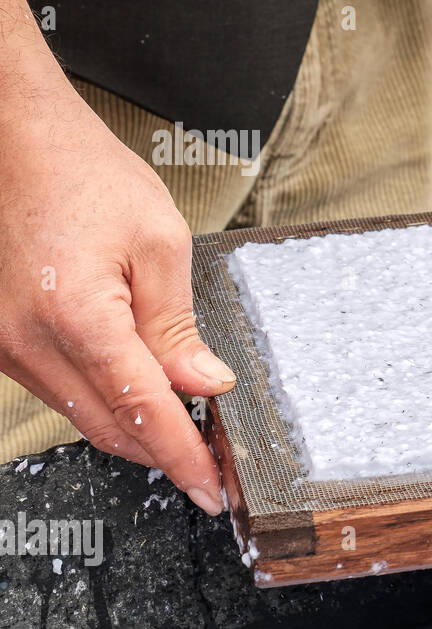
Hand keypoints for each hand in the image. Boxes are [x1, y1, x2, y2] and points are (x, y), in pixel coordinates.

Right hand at [0, 0, 232, 513]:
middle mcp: (30, 343)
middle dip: (166, 453)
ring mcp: (6, 345)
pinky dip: (102, 401)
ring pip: (82, 415)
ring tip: (187, 433)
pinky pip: (57, 389)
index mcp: (78, 319)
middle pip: (111, 428)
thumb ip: (179, 326)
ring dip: (135, 430)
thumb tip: (207, 384)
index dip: (185, 460)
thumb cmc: (80, 172)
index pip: (145, 412)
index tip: (214, 490)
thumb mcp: (158, 240)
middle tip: (213, 467)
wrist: (9, 137)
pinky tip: (138, 394)